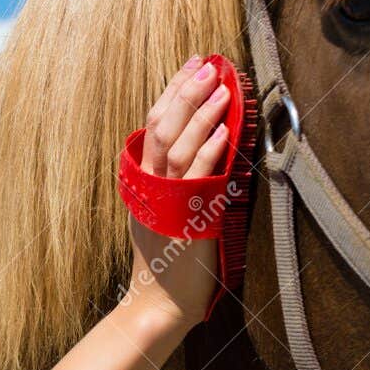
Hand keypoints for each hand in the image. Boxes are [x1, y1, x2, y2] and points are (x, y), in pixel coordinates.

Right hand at [123, 56, 227, 330]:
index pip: (152, 125)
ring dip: (201, 114)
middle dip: (184, 92)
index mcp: (143, 182)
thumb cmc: (168, 263)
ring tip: (221, 88)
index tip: (192, 66)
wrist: (159, 304)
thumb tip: (201, 146)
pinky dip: (210, 150)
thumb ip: (174, 182)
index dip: (172, 92)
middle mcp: (150, 187)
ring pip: (176, 147)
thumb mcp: (164, 214)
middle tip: (207, 65)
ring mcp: (165, 202)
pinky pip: (196, 178)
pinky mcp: (186, 218)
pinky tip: (226, 130)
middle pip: (160, 128)